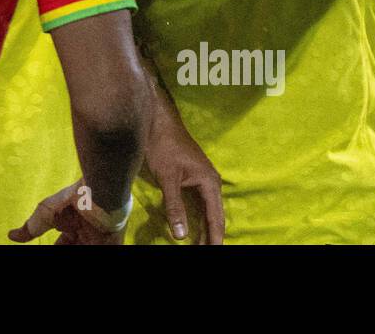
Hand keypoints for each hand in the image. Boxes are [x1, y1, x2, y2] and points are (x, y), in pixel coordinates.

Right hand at [9, 180, 125, 244]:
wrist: (98, 191)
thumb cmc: (71, 198)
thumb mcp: (46, 213)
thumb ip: (30, 227)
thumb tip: (11, 236)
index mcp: (73, 226)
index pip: (63, 246)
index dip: (56, 249)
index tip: (41, 250)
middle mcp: (86, 234)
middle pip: (73, 248)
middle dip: (65, 249)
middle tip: (59, 247)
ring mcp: (100, 240)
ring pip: (85, 250)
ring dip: (76, 250)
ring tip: (70, 246)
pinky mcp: (112, 244)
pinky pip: (102, 253)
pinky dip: (94, 253)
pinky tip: (82, 247)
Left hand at [144, 109, 224, 243]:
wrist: (158, 122)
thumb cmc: (163, 147)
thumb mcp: (167, 178)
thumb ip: (174, 207)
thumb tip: (181, 235)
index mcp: (210, 183)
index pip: (216, 218)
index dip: (215, 237)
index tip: (214, 251)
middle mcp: (211, 182)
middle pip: (215, 216)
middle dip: (212, 236)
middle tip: (206, 250)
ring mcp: (204, 179)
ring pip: (209, 210)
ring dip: (206, 228)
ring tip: (202, 245)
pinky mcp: (194, 177)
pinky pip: (202, 203)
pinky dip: (200, 217)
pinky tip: (194, 227)